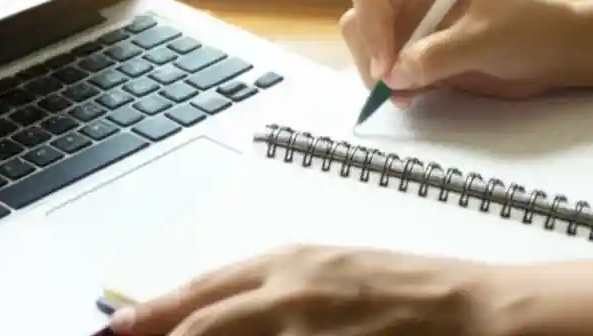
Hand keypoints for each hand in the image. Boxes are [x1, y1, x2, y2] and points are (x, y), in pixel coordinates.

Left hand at [106, 245, 502, 335]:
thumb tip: (220, 313)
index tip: (118, 327)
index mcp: (286, 263)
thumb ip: (274, 290)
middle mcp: (289, 294)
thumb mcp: (329, 272)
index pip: (202, 290)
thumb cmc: (405, 288)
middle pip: (202, 324)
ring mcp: (309, 331)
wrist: (473, 308)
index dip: (154, 311)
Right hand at [340, 0, 574, 102]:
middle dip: (372, 55)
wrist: (553, 53)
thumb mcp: (486, 41)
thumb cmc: (528, 33)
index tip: (387, 69)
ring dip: (380, 73)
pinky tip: (414, 94)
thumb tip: (393, 75)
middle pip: (362, 17)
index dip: (372, 28)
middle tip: (394, 89)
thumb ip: (438, 55)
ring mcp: (411, 15)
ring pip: (367, 43)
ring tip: (409, 94)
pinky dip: (392, 82)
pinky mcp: (415, 42)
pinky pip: (385, 62)